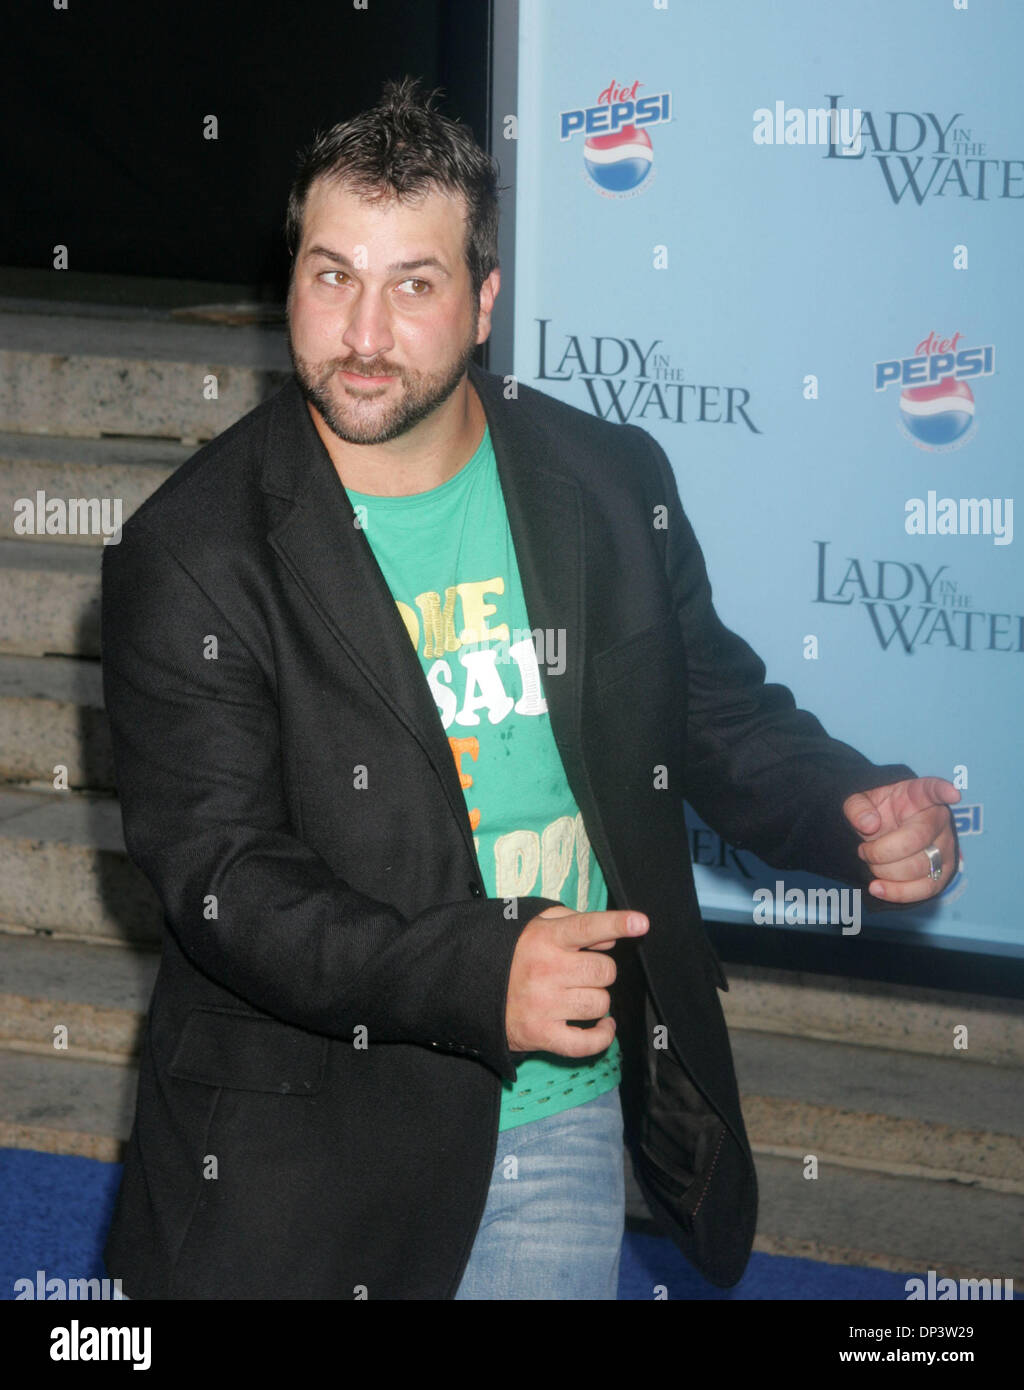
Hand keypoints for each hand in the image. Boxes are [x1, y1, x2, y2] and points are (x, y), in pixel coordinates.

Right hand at [506, 905, 648, 1055]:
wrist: (467, 989)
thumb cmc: (508, 953)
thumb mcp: (532, 924)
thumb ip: (572, 921)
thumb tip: (609, 938)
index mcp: (544, 938)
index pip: (587, 926)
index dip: (617, 923)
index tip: (641, 923)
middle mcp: (546, 970)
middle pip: (604, 970)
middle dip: (601, 971)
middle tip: (582, 972)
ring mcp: (544, 1005)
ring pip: (601, 1003)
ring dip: (597, 1000)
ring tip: (579, 996)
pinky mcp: (542, 1035)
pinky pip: (588, 1042)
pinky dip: (602, 1036)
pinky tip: (603, 1027)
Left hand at [842, 777, 959, 903]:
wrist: (883, 831)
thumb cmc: (875, 812)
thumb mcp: (858, 801)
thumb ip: (857, 807)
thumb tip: (869, 824)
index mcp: (919, 795)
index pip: (933, 789)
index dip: (943, 791)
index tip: (953, 794)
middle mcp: (938, 820)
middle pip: (917, 840)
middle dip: (881, 851)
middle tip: (863, 850)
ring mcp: (946, 847)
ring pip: (920, 868)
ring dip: (886, 872)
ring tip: (871, 864)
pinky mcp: (943, 873)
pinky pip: (926, 889)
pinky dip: (898, 893)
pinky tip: (877, 888)